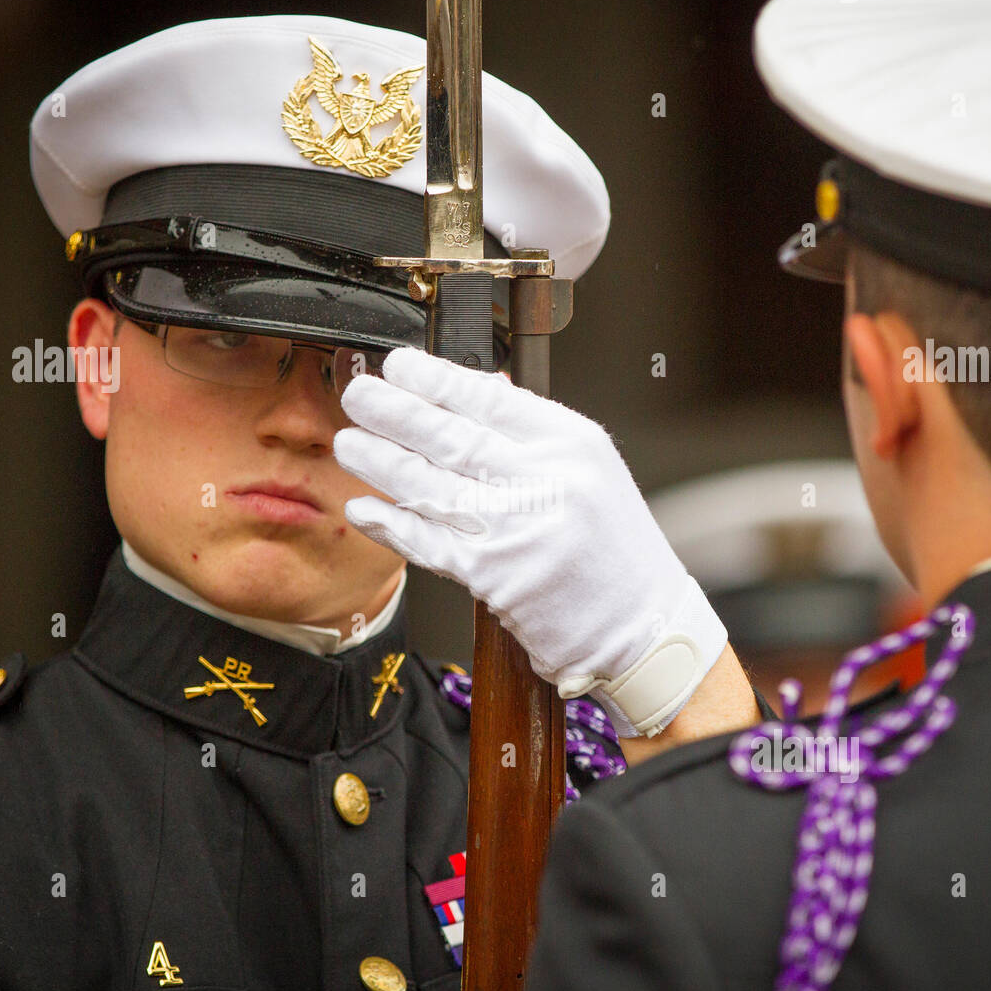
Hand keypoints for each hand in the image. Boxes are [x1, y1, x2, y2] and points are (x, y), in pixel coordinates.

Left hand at [333, 348, 726, 737]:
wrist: (641, 626)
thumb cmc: (615, 552)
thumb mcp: (589, 472)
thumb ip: (531, 434)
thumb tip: (469, 392)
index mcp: (573, 444)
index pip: (490, 397)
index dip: (434, 378)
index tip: (399, 364)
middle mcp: (546, 480)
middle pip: (451, 435)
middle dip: (393, 411)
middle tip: (358, 395)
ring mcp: (517, 529)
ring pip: (430, 484)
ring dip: (380, 462)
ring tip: (349, 444)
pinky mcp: (493, 575)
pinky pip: (426, 542)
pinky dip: (390, 524)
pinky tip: (365, 508)